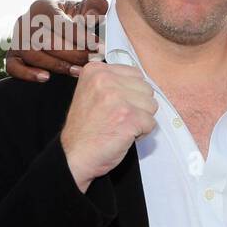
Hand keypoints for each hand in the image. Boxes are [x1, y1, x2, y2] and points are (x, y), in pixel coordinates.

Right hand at [7, 0, 108, 81]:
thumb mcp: (86, 7)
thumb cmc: (74, 18)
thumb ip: (95, 5)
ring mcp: (17, 39)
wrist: (57, 30)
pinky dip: (27, 73)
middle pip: (46, 40)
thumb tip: (94, 14)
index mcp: (43, 7)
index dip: (79, 35)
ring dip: (57, 65)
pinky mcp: (12, 56)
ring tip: (78, 71)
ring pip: (32, 54)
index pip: (59, 22)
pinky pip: (13, 66)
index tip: (97, 45)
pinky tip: (46, 77)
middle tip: (92, 60)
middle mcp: (25, 21)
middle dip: (73, 53)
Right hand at [60, 62, 156, 192]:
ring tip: (120, 125)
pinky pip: (151, 123)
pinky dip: (142, 133)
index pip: (136, 74)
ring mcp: (117, 98)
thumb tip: (141, 81)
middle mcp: (105, 80)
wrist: (74, 155)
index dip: (131, 93)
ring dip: (141, 119)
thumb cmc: (85, 129)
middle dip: (138, 106)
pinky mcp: (129, 117)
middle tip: (117, 117)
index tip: (115, 105)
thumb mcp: (91, 93)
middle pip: (146, 89)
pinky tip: (123, 134)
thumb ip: (114, 82)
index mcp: (95, 70)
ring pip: (151, 105)